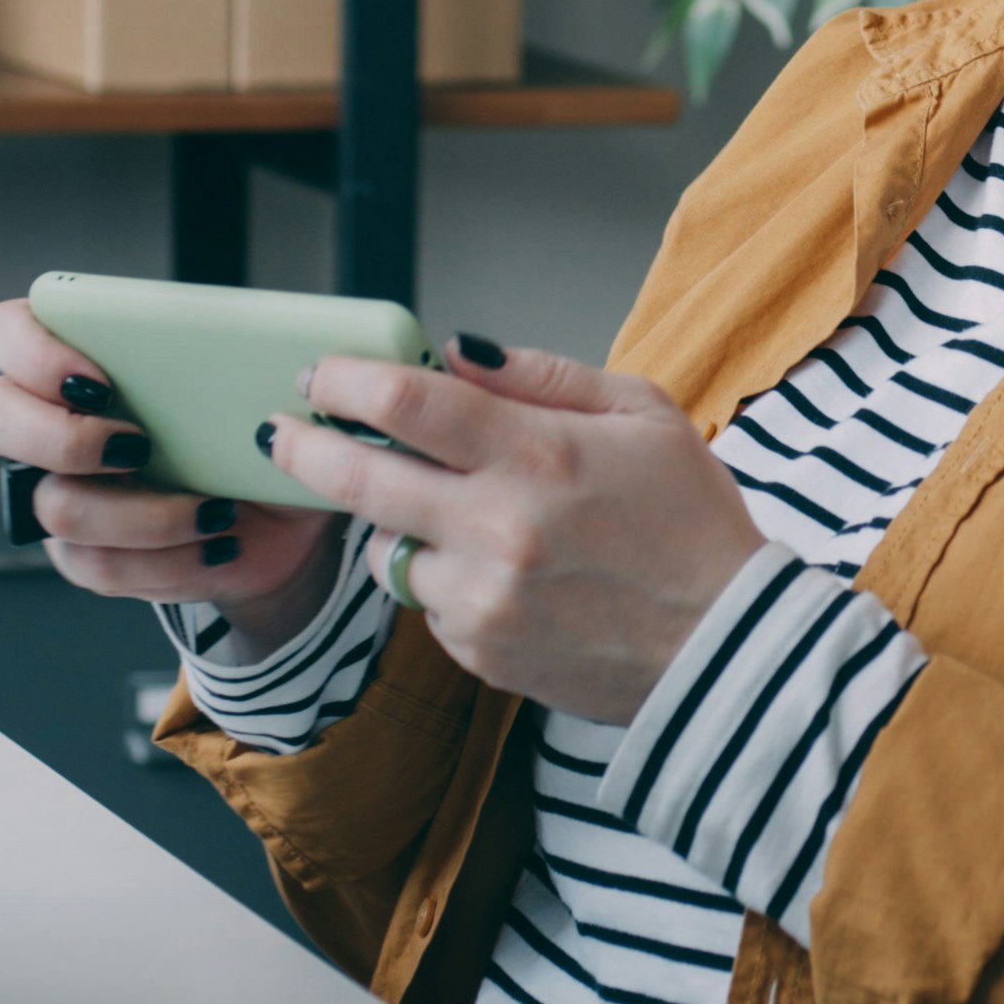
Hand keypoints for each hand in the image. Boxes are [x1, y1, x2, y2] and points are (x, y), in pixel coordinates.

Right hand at [0, 298, 342, 636]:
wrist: (279, 513)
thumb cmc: (248, 426)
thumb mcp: (253, 378)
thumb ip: (230, 346)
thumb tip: (258, 343)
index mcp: (74, 357)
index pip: (2, 333)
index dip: (33, 354)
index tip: (102, 380)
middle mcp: (47, 422)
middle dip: (65, 437)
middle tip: (140, 446)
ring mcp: (56, 491)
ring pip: (55, 508)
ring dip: (146, 514)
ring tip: (215, 509)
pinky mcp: (83, 553)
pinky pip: (99, 566)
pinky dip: (168, 560)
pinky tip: (216, 545)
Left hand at [271, 338, 766, 724]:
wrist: (724, 652)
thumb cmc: (692, 524)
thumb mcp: (643, 415)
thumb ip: (542, 377)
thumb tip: (455, 352)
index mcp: (541, 456)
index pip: (407, 401)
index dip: (346, 380)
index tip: (322, 374)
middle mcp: (499, 528)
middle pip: (360, 478)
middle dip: (304, 448)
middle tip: (280, 431)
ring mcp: (482, 597)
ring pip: (384, 549)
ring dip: (392, 522)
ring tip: (443, 511)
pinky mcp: (478, 651)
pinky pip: (423, 601)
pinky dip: (440, 578)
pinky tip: (496, 571)